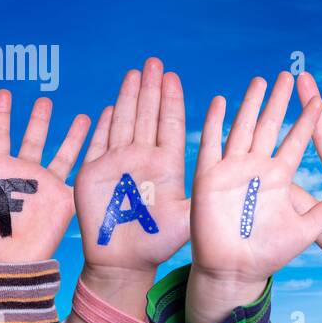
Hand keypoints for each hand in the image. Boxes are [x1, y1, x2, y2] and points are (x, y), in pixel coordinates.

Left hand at [0, 90, 88, 264]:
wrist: (10, 263)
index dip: (1, 114)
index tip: (4, 93)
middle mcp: (23, 174)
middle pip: (33, 139)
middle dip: (39, 119)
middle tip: (45, 99)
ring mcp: (45, 186)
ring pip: (62, 153)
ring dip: (72, 135)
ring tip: (84, 117)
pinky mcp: (64, 198)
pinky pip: (80, 174)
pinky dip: (91, 158)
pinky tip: (101, 144)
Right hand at [74, 58, 190, 279]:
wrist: (124, 261)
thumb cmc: (157, 243)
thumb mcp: (185, 221)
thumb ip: (200, 201)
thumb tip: (227, 186)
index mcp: (167, 165)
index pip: (169, 124)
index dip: (170, 100)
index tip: (173, 76)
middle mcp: (143, 159)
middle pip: (147, 115)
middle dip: (150, 88)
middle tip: (154, 61)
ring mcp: (118, 163)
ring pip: (124, 122)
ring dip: (128, 97)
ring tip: (135, 72)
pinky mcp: (94, 173)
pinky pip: (98, 142)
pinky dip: (102, 124)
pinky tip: (108, 106)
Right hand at [185, 73, 321, 322]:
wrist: (236, 271)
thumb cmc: (269, 253)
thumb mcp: (306, 231)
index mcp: (280, 176)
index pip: (295, 141)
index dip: (306, 121)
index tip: (319, 99)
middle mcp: (257, 167)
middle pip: (269, 126)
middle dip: (278, 101)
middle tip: (288, 74)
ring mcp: (233, 169)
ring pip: (243, 128)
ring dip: (250, 105)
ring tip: (260, 81)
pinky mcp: (210, 177)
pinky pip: (212, 144)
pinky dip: (214, 123)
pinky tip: (220, 101)